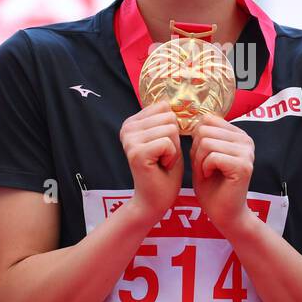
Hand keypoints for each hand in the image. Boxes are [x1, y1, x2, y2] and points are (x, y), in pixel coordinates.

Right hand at [119, 100, 183, 220]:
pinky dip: (172, 157)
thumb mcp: (167, 138)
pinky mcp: (137, 152)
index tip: (163, 146)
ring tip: (162, 161)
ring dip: (174, 149)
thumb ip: (166, 119)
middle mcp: (127, 128)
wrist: (155, 200)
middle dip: (174, 139)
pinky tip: (162, 167)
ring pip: (171, 130)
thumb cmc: (164, 170)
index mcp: (132, 122)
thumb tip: (172, 101)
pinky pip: (168, 142)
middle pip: (169, 118)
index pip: (165, 107)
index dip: (172, 128)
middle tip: (163, 157)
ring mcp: (130, 140)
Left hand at [189, 113, 255, 235]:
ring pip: (206, 143)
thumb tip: (197, 117)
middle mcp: (246, 140)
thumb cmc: (212, 186)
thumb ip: (202, 136)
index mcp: (238, 135)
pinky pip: (212, 156)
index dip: (197, 139)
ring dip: (200, 161)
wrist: (223, 214)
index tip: (203, 158)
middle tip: (205, 168)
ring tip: (208, 173)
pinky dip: (204, 169)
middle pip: (204, 130)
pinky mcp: (243, 166)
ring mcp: (247, 152)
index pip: (207, 120)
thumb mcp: (203, 155)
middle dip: (197, 151)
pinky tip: (211, 177)